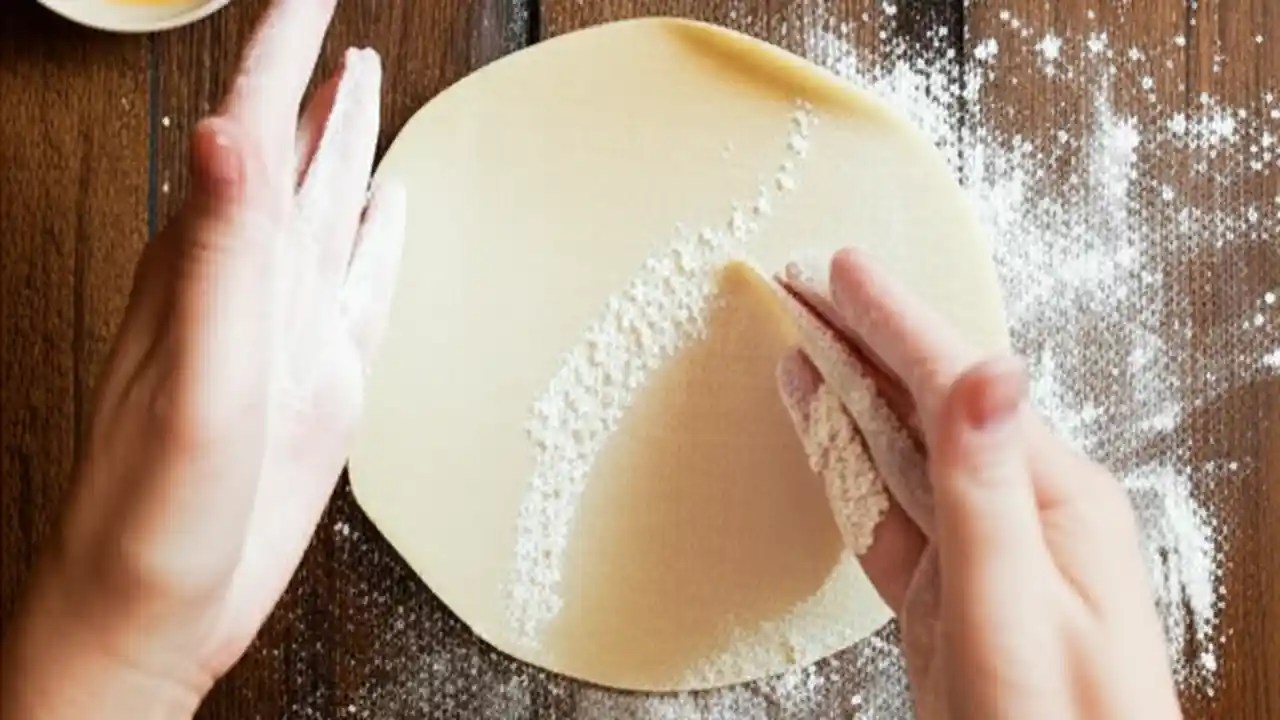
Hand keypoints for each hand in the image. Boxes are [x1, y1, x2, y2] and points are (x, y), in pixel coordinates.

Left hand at [1, 0, 404, 715]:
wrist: (153, 612)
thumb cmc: (154, 515)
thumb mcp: (197, 384)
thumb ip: (215, 258)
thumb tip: (225, 134)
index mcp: (216, 270)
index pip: (253, 128)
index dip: (283, 52)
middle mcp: (250, 288)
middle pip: (291, 157)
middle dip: (314, 83)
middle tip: (342, 30)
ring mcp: (285, 332)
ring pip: (326, 214)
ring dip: (344, 150)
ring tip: (362, 95)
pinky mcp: (315, 381)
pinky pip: (358, 286)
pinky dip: (376, 242)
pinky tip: (383, 217)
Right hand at [777, 250, 1179, 718]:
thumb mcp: (1011, 609)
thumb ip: (986, 492)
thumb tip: (988, 371)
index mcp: (1054, 497)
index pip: (953, 383)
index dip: (890, 320)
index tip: (838, 270)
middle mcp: (1022, 508)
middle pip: (924, 399)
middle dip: (863, 335)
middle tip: (806, 283)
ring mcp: (982, 547)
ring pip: (899, 446)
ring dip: (849, 387)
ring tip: (804, 337)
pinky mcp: (946, 586)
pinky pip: (887, 506)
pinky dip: (848, 462)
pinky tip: (824, 428)